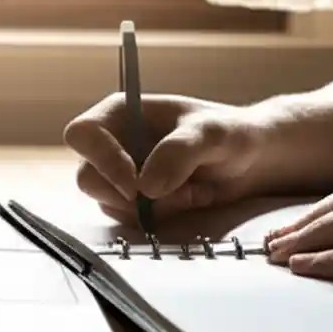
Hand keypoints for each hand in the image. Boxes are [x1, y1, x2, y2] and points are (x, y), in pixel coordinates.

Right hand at [64, 94, 271, 225]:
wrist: (249, 160)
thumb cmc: (230, 134)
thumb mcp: (212, 135)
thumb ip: (180, 152)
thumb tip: (145, 187)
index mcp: (121, 112)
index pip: (83, 135)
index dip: (102, 161)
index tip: (136, 185)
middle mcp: (114, 143)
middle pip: (88, 178)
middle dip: (132, 196)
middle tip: (178, 194)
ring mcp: (121, 174)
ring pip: (110, 204)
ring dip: (154, 208)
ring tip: (194, 192)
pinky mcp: (133, 200)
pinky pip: (128, 219)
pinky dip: (161, 217)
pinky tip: (190, 200)